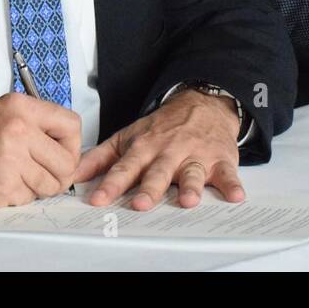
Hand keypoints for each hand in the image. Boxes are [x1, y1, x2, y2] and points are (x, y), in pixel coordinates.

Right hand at [0, 93, 80, 206]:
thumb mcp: (2, 113)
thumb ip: (36, 123)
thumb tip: (68, 144)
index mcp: (21, 107)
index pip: (72, 125)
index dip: (72, 144)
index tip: (62, 152)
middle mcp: (19, 130)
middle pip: (67, 161)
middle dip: (60, 173)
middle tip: (44, 173)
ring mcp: (11, 159)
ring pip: (52, 184)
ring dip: (39, 187)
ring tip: (18, 177)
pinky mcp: (3, 186)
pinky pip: (30, 198)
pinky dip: (19, 196)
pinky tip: (1, 184)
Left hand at [75, 88, 242, 209]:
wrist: (203, 103)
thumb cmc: (163, 127)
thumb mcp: (128, 136)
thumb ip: (101, 157)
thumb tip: (73, 175)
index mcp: (144, 148)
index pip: (125, 168)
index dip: (111, 184)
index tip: (98, 199)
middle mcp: (169, 152)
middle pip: (158, 172)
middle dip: (150, 188)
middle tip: (141, 204)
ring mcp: (195, 155)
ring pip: (191, 173)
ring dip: (190, 186)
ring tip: (187, 200)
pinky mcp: (219, 159)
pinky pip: (227, 173)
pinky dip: (232, 184)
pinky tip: (235, 196)